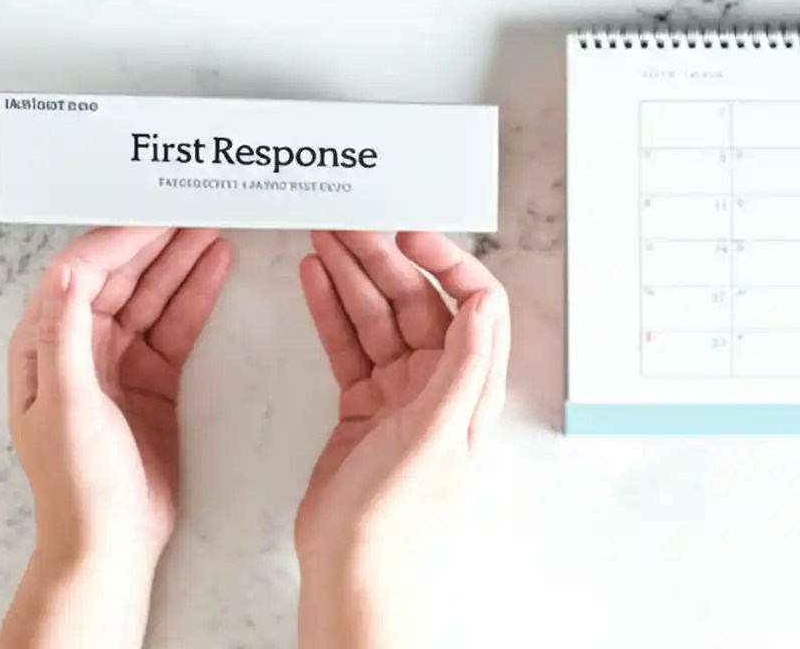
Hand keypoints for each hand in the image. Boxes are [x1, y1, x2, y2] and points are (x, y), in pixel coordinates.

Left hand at [0, 227, 231, 648]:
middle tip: (195, 208)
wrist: (113, 539)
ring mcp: (120, 362)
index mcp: (46, 346)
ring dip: (182, 261)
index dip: (118, 240)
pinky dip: (197, 295)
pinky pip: (177, 326)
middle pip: (121, 277)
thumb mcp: (68, 405)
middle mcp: (82, 346)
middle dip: (156, 242)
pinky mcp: (154, 380)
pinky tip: (218, 266)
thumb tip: (70, 271)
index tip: (157, 215)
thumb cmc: (78, 481)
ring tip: (216, 226)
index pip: (81, 274)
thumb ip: (67, 335)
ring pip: (153, 296)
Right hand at [294, 231, 509, 648]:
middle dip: (383, 260)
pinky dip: (331, 311)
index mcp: (470, 387)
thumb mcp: (438, 437)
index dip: (447, 263)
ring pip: (378, 318)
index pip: (474, 305)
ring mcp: (399, 394)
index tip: (410, 235)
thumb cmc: (400, 521)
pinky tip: (316, 278)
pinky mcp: (363, 406)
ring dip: (353, 277)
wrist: (355, 575)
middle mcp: (439, 385)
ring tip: (324, 236)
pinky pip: (350, 346)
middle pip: (417, 303)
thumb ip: (462, 367)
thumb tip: (483, 301)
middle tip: (347, 223)